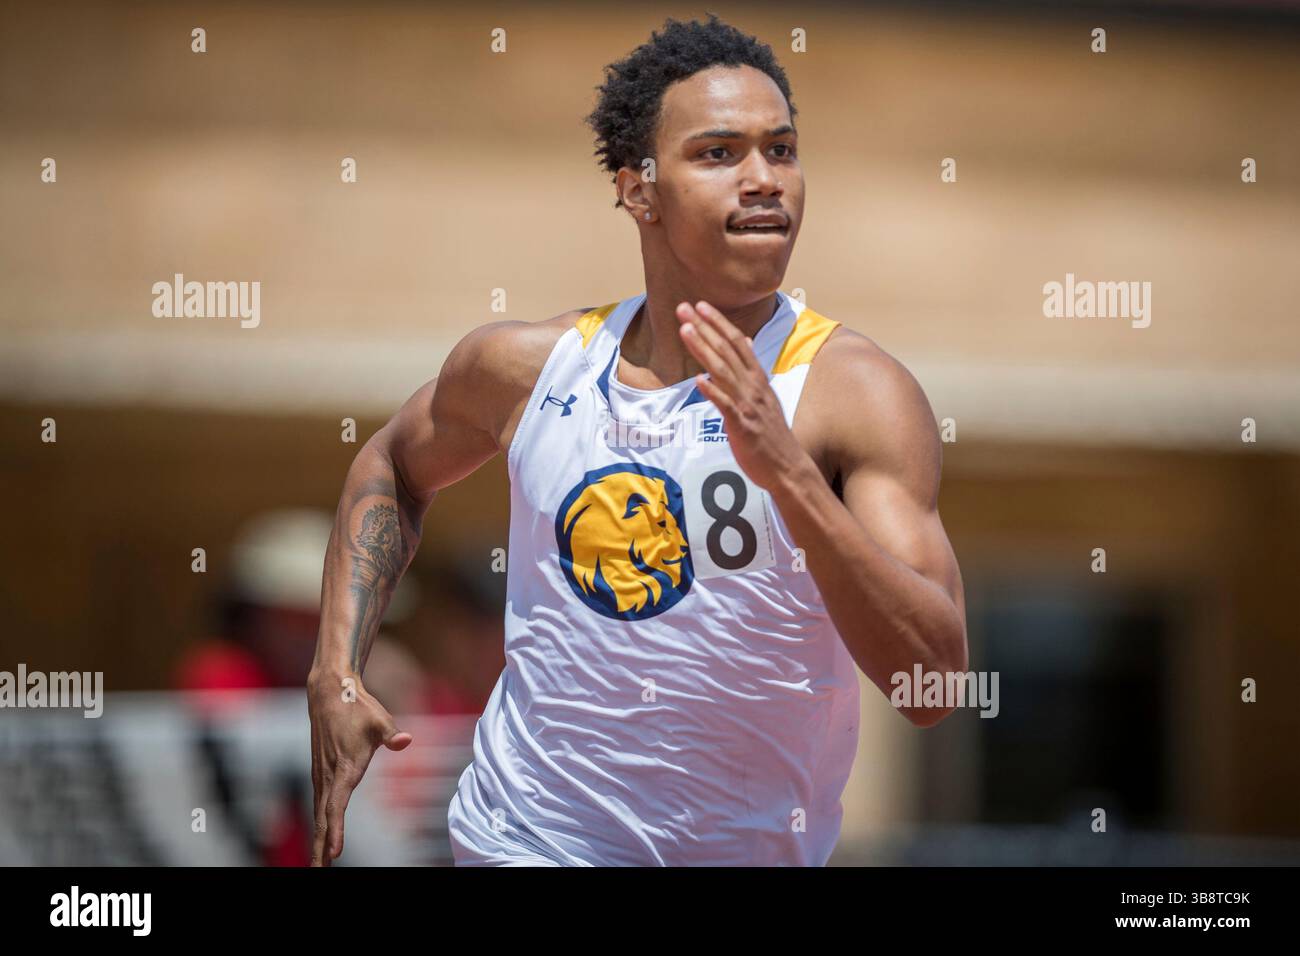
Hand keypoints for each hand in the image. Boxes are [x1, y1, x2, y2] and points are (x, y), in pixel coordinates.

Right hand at [307, 670, 411, 865]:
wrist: (330, 693)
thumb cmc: (358, 707)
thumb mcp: (379, 719)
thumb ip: (392, 734)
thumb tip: (406, 741)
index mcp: (344, 768)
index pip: (337, 806)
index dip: (336, 830)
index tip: (335, 853)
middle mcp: (329, 775)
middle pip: (323, 818)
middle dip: (321, 847)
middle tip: (319, 870)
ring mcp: (322, 775)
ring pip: (318, 813)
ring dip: (318, 838)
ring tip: (318, 863)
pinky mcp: (321, 772)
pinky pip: (319, 804)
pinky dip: (319, 823)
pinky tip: (322, 836)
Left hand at [676, 300, 812, 490]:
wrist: (788, 467)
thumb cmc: (772, 435)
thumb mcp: (765, 395)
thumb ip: (753, 369)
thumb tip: (746, 340)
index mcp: (757, 379)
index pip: (736, 342)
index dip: (718, 322)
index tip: (701, 305)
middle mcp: (753, 387)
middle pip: (726, 350)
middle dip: (704, 327)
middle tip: (684, 307)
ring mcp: (748, 405)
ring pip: (722, 371)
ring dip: (703, 349)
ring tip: (685, 330)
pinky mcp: (742, 425)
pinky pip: (726, 406)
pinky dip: (713, 392)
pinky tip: (698, 380)